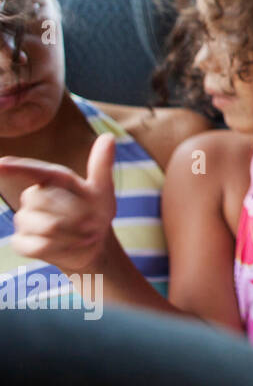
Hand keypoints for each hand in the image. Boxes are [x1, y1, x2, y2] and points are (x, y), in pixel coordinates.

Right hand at [0, 132, 117, 273]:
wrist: (93, 242)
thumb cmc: (97, 211)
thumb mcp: (103, 190)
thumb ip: (102, 165)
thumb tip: (109, 137)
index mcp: (51, 180)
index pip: (32, 171)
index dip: (15, 168)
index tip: (0, 164)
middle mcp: (33, 197)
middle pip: (47, 203)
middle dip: (77, 215)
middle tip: (91, 222)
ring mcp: (24, 220)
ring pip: (46, 227)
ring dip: (74, 235)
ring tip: (83, 235)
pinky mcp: (22, 243)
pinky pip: (38, 247)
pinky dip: (61, 249)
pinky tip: (68, 246)